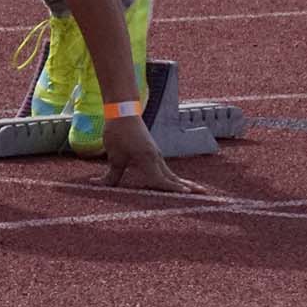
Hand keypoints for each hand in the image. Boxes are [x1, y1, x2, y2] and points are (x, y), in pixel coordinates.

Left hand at [94, 118, 211, 193]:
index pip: (160, 179)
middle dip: (187, 187)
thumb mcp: (114, 155)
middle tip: (204, 194)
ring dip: (183, 183)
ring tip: (198, 191)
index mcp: (147, 159)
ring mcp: (157, 155)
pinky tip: (179, 183)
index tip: (187, 194)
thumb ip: (111, 175)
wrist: (123, 111)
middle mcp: (156, 158)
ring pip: (171, 174)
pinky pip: (166, 170)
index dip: (172, 189)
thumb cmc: (118, 132)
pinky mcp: (154, 153)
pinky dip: (174, 178)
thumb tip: (101, 187)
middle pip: (173, 177)